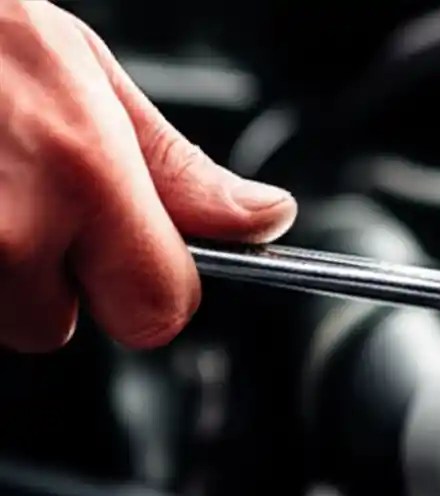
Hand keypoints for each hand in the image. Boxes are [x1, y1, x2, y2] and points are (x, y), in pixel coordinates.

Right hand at [0, 1, 296, 352]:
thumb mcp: (85, 74)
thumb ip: (177, 169)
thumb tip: (264, 219)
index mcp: (80, 176)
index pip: (159, 311)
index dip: (154, 287)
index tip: (137, 255)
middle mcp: (8, 229)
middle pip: (60, 326)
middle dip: (56, 279)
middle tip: (25, 197)